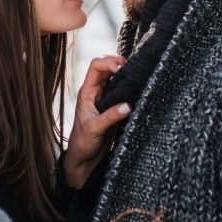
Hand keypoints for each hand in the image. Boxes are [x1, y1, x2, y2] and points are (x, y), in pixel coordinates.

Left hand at [63, 55, 130, 188]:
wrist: (84, 158)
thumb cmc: (83, 143)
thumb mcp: (94, 130)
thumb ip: (110, 117)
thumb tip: (127, 106)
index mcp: (87, 92)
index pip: (95, 67)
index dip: (108, 62)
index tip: (122, 69)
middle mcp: (96, 92)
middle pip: (107, 67)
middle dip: (119, 63)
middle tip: (133, 68)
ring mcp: (106, 98)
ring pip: (116, 77)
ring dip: (126, 74)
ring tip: (138, 75)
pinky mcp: (114, 106)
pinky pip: (122, 90)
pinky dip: (130, 86)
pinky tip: (138, 88)